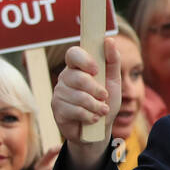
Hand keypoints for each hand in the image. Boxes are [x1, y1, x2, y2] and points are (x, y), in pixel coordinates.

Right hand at [52, 41, 120, 169]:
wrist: (99, 129)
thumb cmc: (105, 102)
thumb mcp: (114, 81)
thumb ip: (112, 61)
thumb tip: (109, 40)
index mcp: (77, 67)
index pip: (73, 54)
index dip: (84, 60)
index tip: (96, 70)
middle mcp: (65, 77)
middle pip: (77, 77)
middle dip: (96, 89)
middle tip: (104, 97)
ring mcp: (58, 93)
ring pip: (77, 96)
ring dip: (96, 106)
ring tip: (102, 110)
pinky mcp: (56, 109)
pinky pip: (74, 110)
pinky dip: (89, 116)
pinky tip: (92, 118)